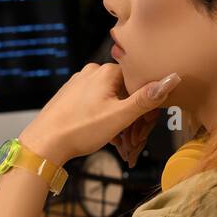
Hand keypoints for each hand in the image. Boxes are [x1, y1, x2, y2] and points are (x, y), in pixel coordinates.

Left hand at [18, 64, 180, 164]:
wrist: (43, 144)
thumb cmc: (79, 130)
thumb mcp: (119, 116)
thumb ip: (146, 98)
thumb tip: (173, 78)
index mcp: (106, 72)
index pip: (139, 83)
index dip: (145, 107)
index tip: (142, 128)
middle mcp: (92, 72)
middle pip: (125, 93)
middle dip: (130, 118)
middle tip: (129, 143)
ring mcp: (79, 83)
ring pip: (110, 100)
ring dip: (117, 121)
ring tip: (116, 143)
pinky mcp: (70, 95)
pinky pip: (95, 104)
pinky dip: (103, 119)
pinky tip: (102, 136)